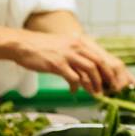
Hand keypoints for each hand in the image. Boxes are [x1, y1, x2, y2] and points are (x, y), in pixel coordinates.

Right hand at [10, 30, 134, 95]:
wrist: (22, 44)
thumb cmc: (42, 47)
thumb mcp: (63, 47)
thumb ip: (75, 56)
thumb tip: (84, 72)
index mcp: (79, 42)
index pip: (100, 56)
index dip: (108, 70)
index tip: (112, 80)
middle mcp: (76, 47)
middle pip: (98, 64)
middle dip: (105, 78)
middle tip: (107, 89)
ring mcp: (67, 55)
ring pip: (88, 71)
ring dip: (93, 84)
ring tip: (94, 93)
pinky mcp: (57, 64)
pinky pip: (72, 78)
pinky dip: (76, 87)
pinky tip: (73, 91)